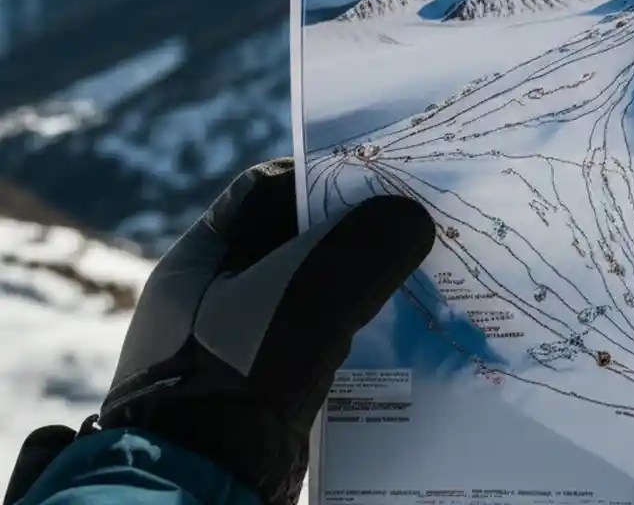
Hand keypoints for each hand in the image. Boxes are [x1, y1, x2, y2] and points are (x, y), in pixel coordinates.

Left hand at [96, 159, 434, 504]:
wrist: (198, 485)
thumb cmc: (242, 374)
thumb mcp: (309, 297)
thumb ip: (364, 246)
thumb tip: (412, 217)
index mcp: (201, 258)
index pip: (267, 190)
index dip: (326, 178)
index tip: (384, 182)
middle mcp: (208, 297)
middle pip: (293, 243)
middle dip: (353, 235)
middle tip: (413, 230)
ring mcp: (229, 347)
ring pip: (307, 297)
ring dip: (357, 290)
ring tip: (416, 283)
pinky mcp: (254, 392)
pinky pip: (311, 346)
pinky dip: (350, 338)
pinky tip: (392, 343)